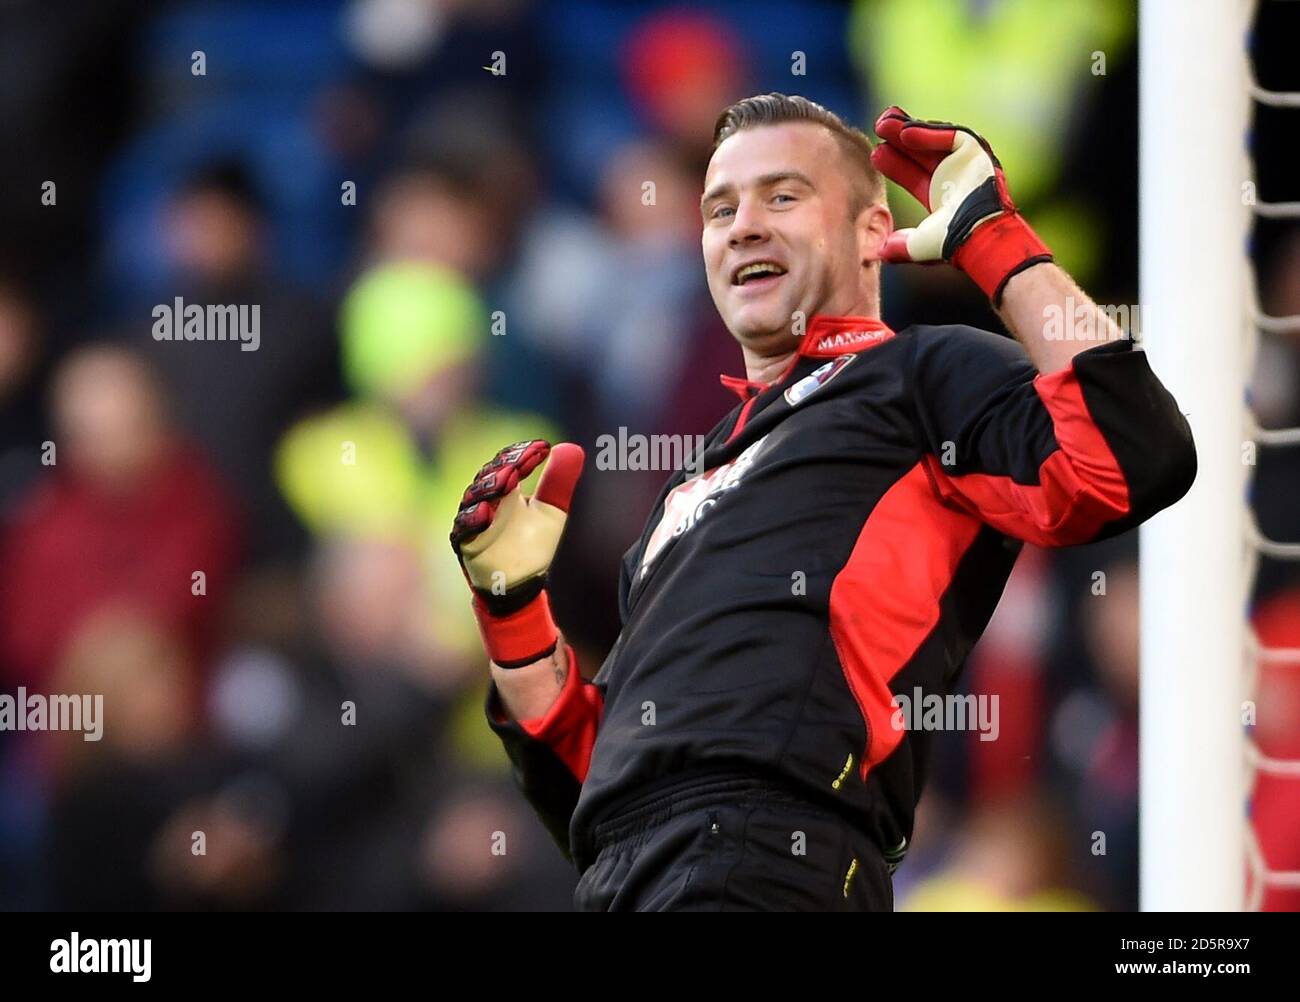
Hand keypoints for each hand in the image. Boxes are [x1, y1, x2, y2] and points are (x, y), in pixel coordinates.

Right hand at [450, 440, 584, 665]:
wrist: (520, 581)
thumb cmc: (532, 544)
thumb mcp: (552, 512)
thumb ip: (559, 482)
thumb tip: (573, 448)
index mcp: (505, 488)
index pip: (509, 462)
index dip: (523, 454)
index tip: (543, 448)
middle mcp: (485, 499)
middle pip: (490, 475)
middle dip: (506, 466)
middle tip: (522, 462)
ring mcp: (472, 519)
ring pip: (475, 498)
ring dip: (490, 488)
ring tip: (507, 480)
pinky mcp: (465, 542)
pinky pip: (464, 528)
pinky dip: (474, 519)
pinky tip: (486, 512)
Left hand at [870, 106, 1051, 304]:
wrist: (977, 235)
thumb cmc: (954, 243)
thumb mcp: (918, 244)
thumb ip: (899, 247)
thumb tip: (879, 253)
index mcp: (941, 196)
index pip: (913, 175)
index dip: (895, 165)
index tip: (875, 154)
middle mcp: (954, 177)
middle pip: (921, 153)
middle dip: (899, 139)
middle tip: (878, 126)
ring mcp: (966, 163)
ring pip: (933, 140)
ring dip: (908, 130)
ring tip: (884, 123)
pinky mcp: (976, 151)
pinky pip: (950, 136)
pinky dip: (927, 134)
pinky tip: (905, 133)